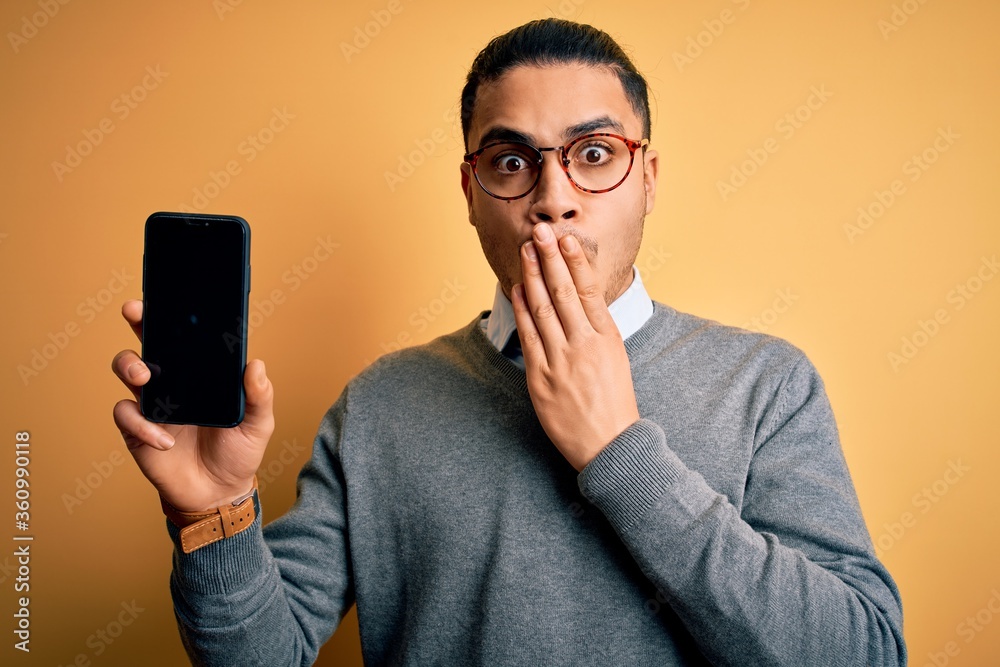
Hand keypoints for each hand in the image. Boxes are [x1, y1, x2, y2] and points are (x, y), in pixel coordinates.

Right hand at [111, 299, 274, 510]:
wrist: (220, 492)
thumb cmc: (238, 453)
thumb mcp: (258, 424)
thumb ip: (259, 396)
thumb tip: (256, 364)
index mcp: (201, 374)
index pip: (184, 337)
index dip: (172, 315)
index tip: (165, 295)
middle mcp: (173, 381)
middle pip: (148, 342)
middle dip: (138, 322)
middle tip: (136, 315)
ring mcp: (153, 403)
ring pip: (127, 370)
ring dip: (130, 367)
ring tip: (145, 379)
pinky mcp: (138, 429)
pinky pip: (127, 415)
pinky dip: (142, 424)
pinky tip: (165, 440)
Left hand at [511, 223, 639, 471]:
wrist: (610, 446)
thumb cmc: (614, 402)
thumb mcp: (616, 358)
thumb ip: (597, 329)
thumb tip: (578, 299)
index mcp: (608, 339)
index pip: (588, 290)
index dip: (574, 262)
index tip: (565, 239)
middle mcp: (584, 345)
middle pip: (562, 292)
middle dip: (549, 258)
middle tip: (539, 232)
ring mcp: (561, 361)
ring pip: (542, 309)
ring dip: (532, 276)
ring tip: (526, 251)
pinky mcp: (541, 379)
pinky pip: (529, 336)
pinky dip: (522, 309)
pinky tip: (518, 288)